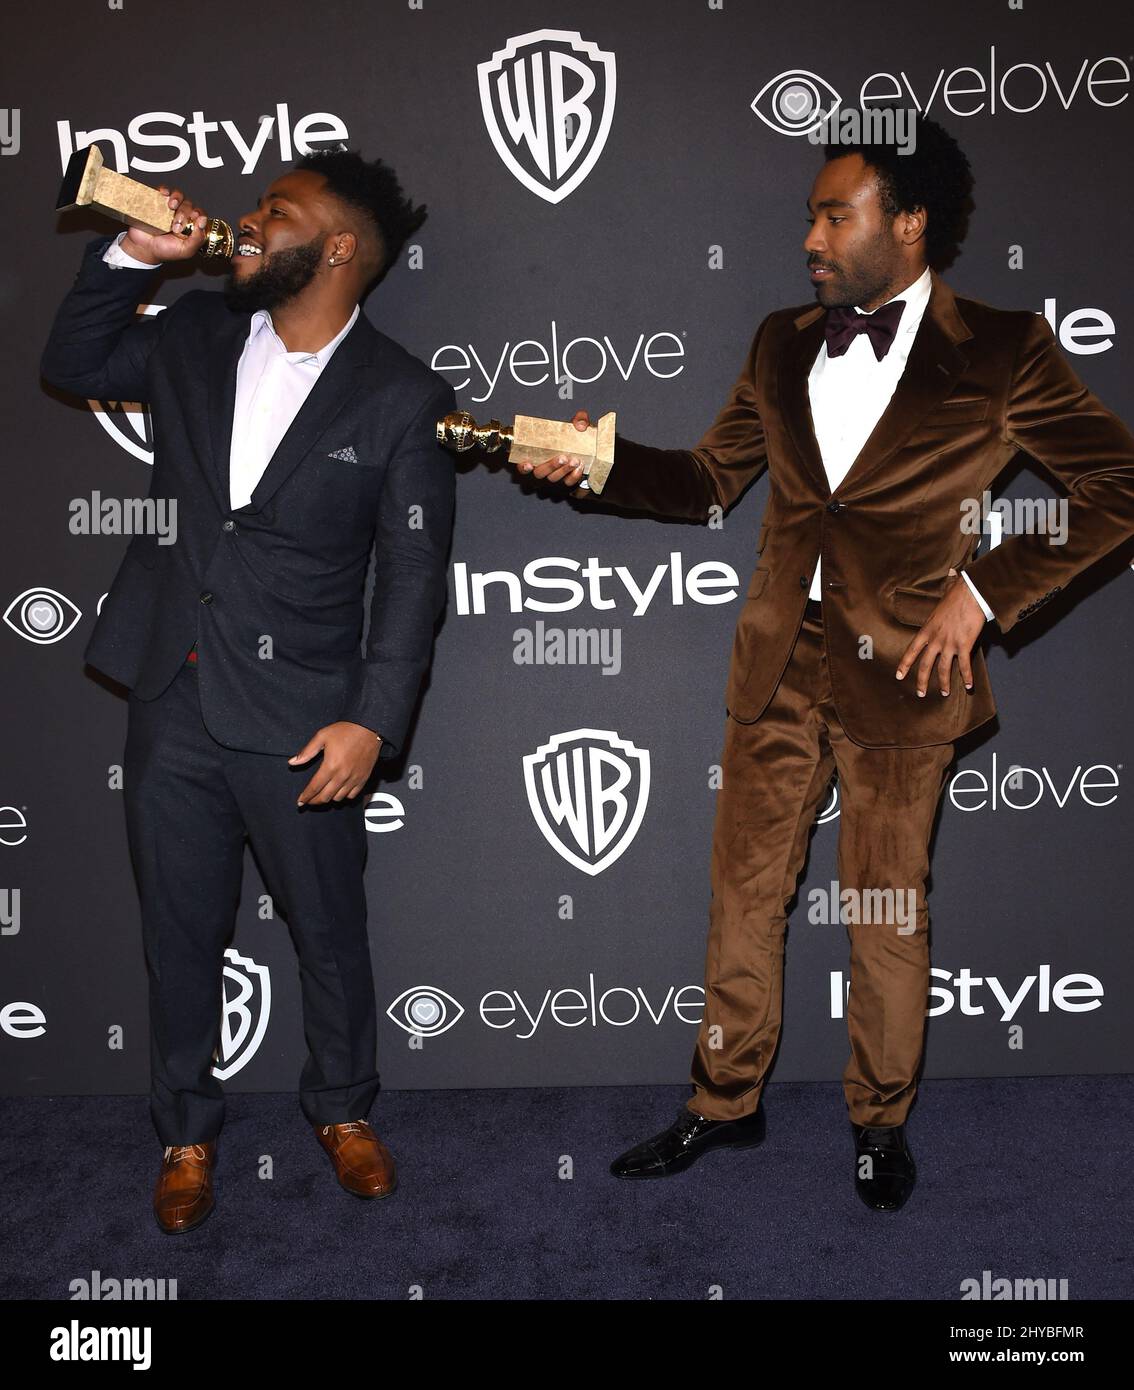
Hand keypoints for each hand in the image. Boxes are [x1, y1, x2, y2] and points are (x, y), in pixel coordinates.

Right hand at [121, 186, 208, 264]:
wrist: (143, 248)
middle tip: (175, 227)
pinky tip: (164, 194)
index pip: (200, 214)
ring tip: (171, 206)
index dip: (198, 214)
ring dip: (177, 198)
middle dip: (184, 214)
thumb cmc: (165, 250)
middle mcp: (181, 215)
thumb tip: (203, 222)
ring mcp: (169, 208)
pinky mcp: (157, 202)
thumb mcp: (185, 250)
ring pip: (178, 195)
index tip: (194, 221)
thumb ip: (197, 239)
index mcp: (190, 225)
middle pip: (188, 205)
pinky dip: (165, 190)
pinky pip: (163, 191)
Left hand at [288, 722, 381, 804]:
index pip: (314, 787)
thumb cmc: (346, 730)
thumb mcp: (322, 736)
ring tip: (323, 795)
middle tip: (309, 801)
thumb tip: (292, 762)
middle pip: (325, 797)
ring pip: (338, 798)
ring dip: (328, 798)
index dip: (306, 796)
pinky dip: (344, 796)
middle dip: (314, 801)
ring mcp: (354, 778)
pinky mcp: (363, 778)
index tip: (300, 801)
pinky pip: (352, 795)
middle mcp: (342, 775)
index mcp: (330, 766)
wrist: (369, 728)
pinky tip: (339, 792)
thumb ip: (307, 751)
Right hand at [513, 408, 591, 484]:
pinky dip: (573, 476)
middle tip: (562, 458)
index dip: (523, 467)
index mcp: (537, 453)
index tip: (529, 464)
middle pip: (540, 473)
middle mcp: (543, 466)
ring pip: (553, 478)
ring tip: (574, 461)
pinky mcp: (567, 478)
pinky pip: (567, 482)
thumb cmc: (575, 434)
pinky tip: (579, 468)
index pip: (523, 465)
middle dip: (550, 466)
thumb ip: (579, 420)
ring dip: (563, 471)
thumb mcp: (577, 423)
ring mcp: (555, 474)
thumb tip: (580, 425)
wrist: (589, 444)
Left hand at [895, 568, 985, 697]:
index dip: (904, 665)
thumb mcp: (940, 604)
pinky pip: (964, 665)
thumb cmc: (956, 596)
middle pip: (925, 665)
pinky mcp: (964, 644)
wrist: (970, 593)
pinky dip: (966, 676)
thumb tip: (945, 591)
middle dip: (922, 681)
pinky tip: (968, 685)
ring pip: (943, 669)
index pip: (911, 651)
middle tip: (920, 693)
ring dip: (944, 683)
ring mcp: (949, 643)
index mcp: (927, 630)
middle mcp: (935, 639)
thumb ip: (938, 610)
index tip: (899, 676)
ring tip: (945, 693)